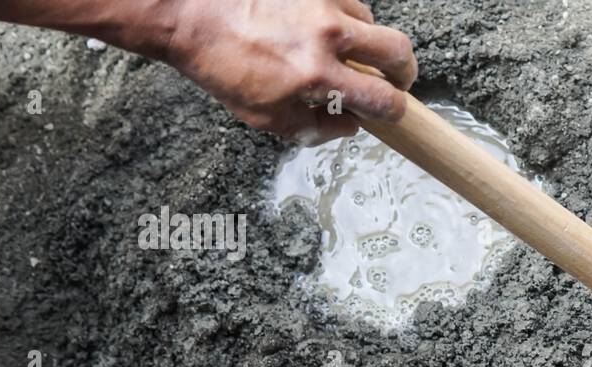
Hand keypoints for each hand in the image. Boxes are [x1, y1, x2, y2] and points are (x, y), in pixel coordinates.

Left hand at [164, 0, 417, 143]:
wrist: (187, 12)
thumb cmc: (220, 65)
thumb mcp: (264, 117)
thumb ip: (315, 128)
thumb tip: (349, 125)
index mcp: (317, 76)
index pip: (384, 99)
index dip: (396, 111)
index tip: (390, 111)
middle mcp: (326, 35)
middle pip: (398, 51)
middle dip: (404, 71)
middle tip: (394, 80)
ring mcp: (321, 2)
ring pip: (371, 22)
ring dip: (365, 41)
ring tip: (342, 50)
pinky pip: (345, 0)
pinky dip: (341, 16)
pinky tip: (320, 26)